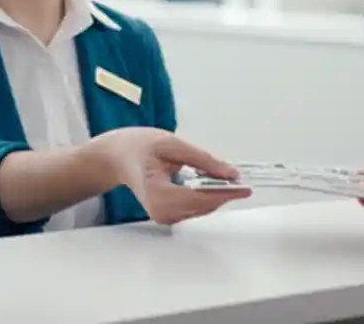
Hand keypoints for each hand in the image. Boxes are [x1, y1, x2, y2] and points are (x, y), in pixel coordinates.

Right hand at [92, 128, 250, 224]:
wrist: (118, 157)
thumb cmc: (139, 147)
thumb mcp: (172, 145)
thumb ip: (203, 160)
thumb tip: (230, 173)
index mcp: (159, 194)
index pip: (201, 198)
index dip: (226, 192)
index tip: (246, 186)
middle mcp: (162, 212)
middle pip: (204, 206)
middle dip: (223, 192)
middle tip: (241, 177)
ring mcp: (164, 217)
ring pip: (202, 208)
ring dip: (216, 193)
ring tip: (225, 176)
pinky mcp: (167, 216)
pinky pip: (195, 207)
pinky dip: (205, 195)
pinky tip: (209, 181)